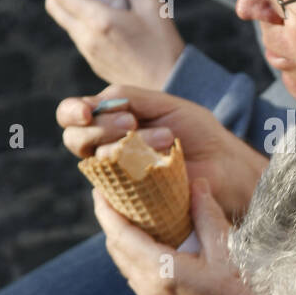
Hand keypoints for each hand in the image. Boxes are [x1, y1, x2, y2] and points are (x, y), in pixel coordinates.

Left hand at [42, 0, 184, 87]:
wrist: (169, 86)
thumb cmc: (164, 47)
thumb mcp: (152, 7)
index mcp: (99, 21)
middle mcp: (87, 38)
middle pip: (55, 6)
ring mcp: (88, 52)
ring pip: (64, 20)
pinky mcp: (93, 61)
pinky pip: (75, 33)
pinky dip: (74, 15)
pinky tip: (91, 8)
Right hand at [56, 84, 266, 219]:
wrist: (224, 163)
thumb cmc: (196, 131)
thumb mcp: (162, 104)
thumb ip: (127, 97)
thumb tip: (96, 103)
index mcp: (111, 121)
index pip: (72, 114)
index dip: (71, 111)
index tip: (86, 111)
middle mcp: (108, 147)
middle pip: (75, 138)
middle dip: (100, 126)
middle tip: (131, 121)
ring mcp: (117, 174)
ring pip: (97, 158)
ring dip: (129, 142)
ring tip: (165, 138)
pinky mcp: (130, 197)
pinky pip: (118, 182)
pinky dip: (137, 165)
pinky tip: (163, 158)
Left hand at [92, 179, 292, 294]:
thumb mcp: (226, 253)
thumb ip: (206, 216)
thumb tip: (196, 185)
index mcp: (162, 272)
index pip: (120, 235)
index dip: (106, 210)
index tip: (100, 188)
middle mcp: (149, 289)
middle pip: (116, 248)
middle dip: (111, 220)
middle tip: (116, 193)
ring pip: (124, 264)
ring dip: (122, 238)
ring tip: (132, 213)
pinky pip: (135, 276)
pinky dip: (134, 254)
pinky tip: (151, 241)